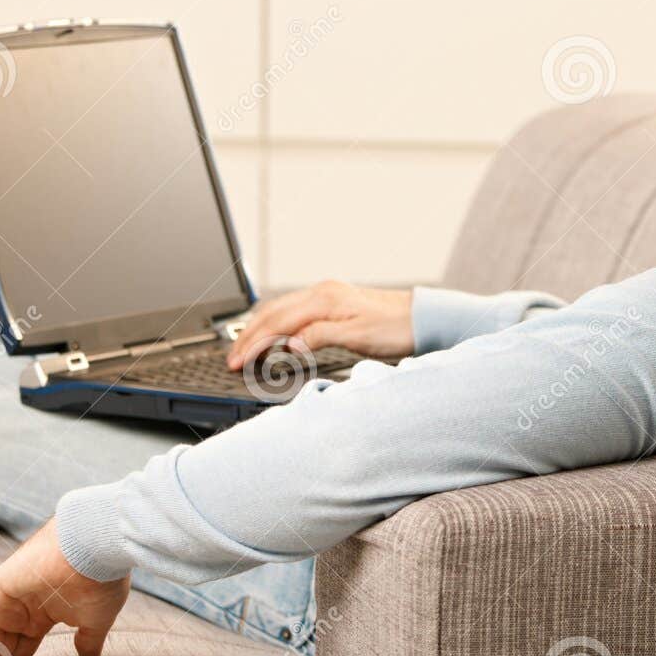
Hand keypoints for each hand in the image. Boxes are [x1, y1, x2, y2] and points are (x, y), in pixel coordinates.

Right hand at [227, 280, 412, 369]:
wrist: (423, 318)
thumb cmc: (397, 328)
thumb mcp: (358, 337)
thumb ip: (320, 337)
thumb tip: (290, 344)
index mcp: (324, 299)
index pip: (277, 323)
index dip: (254, 343)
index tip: (237, 362)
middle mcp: (322, 293)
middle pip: (272, 314)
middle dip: (248, 337)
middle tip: (232, 360)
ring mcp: (327, 296)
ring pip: (280, 311)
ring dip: (259, 331)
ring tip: (245, 352)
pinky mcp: (333, 304)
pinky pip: (294, 313)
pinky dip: (277, 327)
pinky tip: (275, 340)